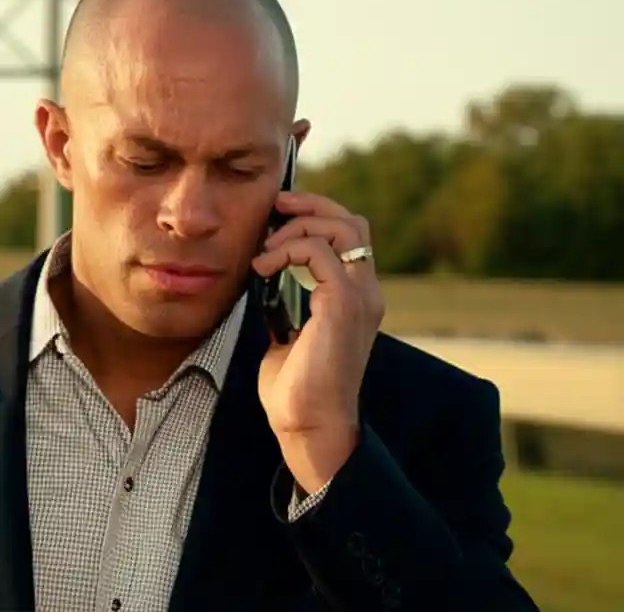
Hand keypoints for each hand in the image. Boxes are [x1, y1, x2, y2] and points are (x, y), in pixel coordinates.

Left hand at [251, 191, 384, 490]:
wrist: (307, 424)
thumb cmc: (295, 388)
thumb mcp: (289, 332)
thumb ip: (288, 301)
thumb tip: (266, 275)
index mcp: (356, 296)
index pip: (350, 234)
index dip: (316, 213)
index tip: (278, 214)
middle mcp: (366, 291)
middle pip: (351, 221)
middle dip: (310, 205)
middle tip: (273, 210)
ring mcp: (360, 296)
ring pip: (341, 227)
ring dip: (296, 227)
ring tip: (265, 251)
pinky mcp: (343, 304)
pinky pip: (319, 252)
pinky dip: (288, 249)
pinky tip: (263, 267)